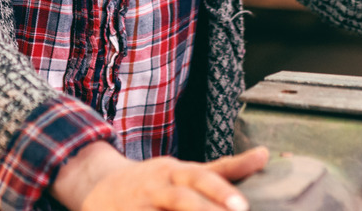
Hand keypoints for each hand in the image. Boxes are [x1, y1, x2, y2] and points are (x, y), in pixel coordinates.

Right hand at [52, 141, 268, 210]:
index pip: (206, 174)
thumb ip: (224, 169)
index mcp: (176, 172)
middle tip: (239, 210)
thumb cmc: (154, 183)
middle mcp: (159, 185)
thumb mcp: (186, 172)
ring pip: (167, 209)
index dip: (227, 183)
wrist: (96, 186)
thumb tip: (265, 155)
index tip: (250, 191)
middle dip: (210, 204)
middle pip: (185, 195)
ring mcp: (141, 203)